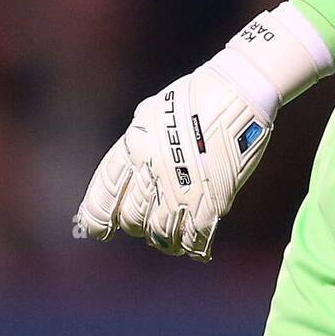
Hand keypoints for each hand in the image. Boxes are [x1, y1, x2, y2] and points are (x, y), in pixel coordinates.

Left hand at [74, 47, 275, 261]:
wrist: (238, 90)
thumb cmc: (196, 94)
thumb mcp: (153, 111)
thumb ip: (139, 141)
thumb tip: (130, 166)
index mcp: (134, 146)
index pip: (104, 193)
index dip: (95, 217)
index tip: (95, 229)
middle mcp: (152, 171)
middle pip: (130, 218)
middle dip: (135, 224)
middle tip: (146, 221)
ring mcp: (181, 188)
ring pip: (159, 233)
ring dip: (163, 239)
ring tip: (169, 238)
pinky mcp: (210, 200)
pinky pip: (193, 237)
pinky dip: (191, 245)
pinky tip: (193, 245)